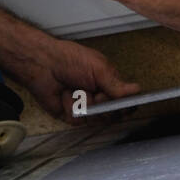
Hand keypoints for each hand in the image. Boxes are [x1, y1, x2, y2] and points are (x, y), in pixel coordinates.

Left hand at [22, 40, 141, 125]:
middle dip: (105, 104)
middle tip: (97, 93)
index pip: (125, 101)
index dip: (125, 105)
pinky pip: (80, 120)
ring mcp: (86, 107)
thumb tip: (136, 90)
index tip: (124, 104)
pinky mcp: (73, 116)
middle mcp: (99, 96)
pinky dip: (73, 107)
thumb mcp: (98, 68)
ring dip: (87, 103)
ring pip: (97, 118)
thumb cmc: (69, 59)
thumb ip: (117, 84)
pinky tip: (67, 96)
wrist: (43, 65)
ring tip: (77, 90)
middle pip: (113, 113)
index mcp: (108, 83)